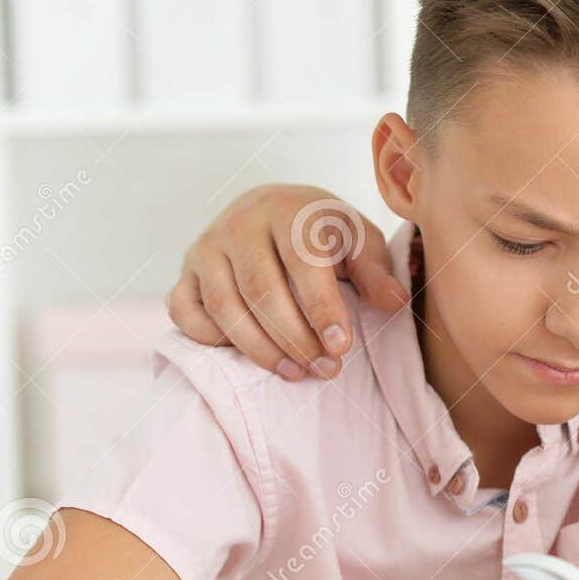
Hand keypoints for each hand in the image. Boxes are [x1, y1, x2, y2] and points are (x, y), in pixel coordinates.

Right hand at [167, 184, 405, 380]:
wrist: (274, 208)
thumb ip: (375, 268)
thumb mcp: (358, 238)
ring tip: (297, 372)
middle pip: (261, 291)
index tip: (342, 347)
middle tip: (326, 369)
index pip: (302, 263)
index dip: (322, 309)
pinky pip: (184, 312)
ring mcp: (206, 248)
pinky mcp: (186, 272)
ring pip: (223, 306)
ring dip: (260, 348)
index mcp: (287, 210)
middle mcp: (240, 225)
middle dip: (295, 338)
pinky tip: (250, 356)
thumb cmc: (323, 230)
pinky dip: (211, 339)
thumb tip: (394, 302)